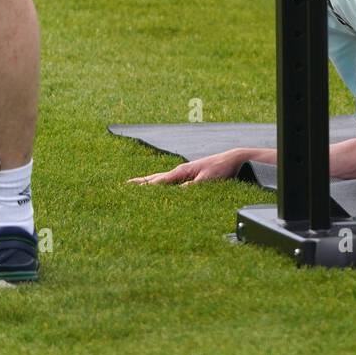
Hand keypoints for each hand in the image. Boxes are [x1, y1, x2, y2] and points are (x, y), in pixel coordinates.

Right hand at [127, 149, 242, 185]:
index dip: (143, 187)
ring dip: (147, 183)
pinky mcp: (188, 176)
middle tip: (123, 187)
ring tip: (134, 186)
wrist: (232, 160)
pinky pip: (169, 182)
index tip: (129, 191)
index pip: (157, 182)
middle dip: (140, 183)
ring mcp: (183, 173)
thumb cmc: (221, 168)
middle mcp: (179, 171)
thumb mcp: (207, 180)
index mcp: (181, 171)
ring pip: (160, 179)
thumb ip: (191, 187)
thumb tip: (175, 194)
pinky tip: (157, 188)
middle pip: (154, 178)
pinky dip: (159, 184)